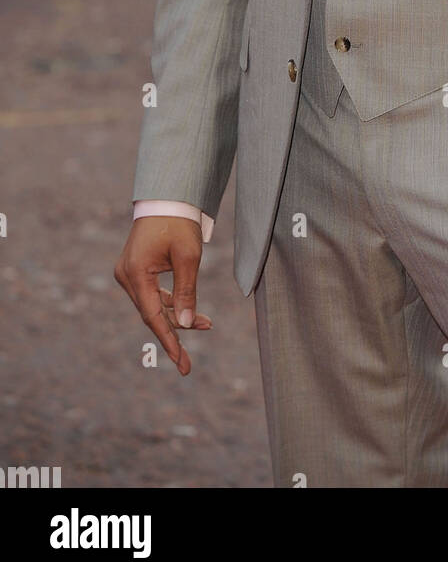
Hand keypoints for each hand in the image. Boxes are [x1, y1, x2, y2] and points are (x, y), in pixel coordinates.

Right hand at [114, 216, 210, 375]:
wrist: (167, 198)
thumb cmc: (179, 223)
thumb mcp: (189, 257)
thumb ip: (187, 291)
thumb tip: (187, 324)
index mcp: (136, 273)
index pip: (153, 316)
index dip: (168, 341)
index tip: (180, 363)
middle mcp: (126, 276)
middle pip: (152, 314)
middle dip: (175, 333)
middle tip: (188, 363)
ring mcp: (128, 273)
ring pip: (153, 306)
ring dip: (176, 318)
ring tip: (207, 325)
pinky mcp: (135, 270)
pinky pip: (152, 295)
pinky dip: (171, 304)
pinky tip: (190, 313)